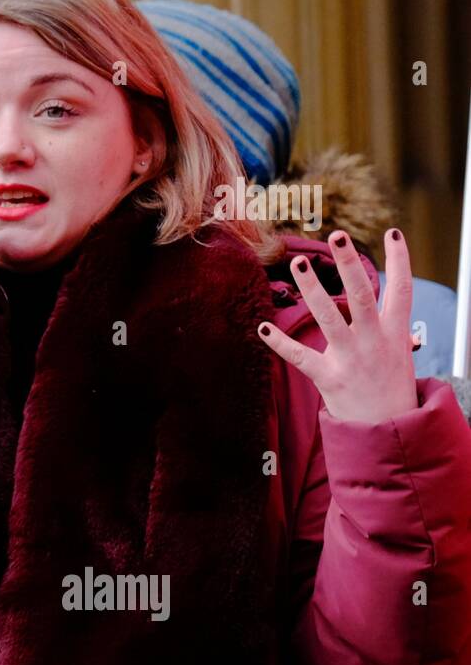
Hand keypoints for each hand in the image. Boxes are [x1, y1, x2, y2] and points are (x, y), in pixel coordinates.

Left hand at [258, 229, 418, 423]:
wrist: (389, 431)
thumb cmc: (391, 388)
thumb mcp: (401, 355)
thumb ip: (392, 330)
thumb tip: (397, 312)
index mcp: (396, 333)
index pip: (402, 290)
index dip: (400, 260)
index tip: (393, 233)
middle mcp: (374, 341)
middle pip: (363, 295)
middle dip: (350, 264)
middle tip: (337, 235)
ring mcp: (351, 358)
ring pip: (329, 317)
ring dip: (313, 290)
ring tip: (299, 263)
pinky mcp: (329, 378)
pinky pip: (301, 357)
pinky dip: (280, 343)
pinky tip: (263, 327)